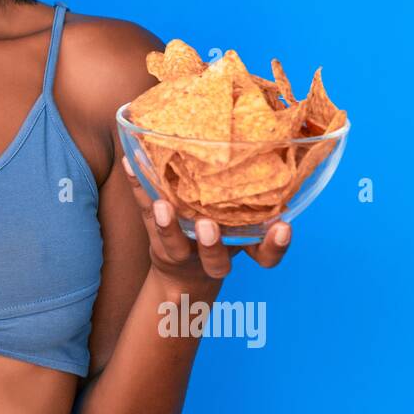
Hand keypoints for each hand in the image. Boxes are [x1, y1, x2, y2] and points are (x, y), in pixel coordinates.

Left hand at [120, 154, 291, 282]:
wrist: (182, 269)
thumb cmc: (224, 229)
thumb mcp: (244, 218)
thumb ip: (259, 198)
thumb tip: (277, 144)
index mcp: (240, 247)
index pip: (265, 255)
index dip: (275, 245)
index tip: (283, 228)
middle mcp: (211, 254)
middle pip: (216, 261)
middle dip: (211, 246)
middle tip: (207, 226)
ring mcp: (181, 248)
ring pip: (175, 246)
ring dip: (167, 227)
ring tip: (162, 206)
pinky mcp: (156, 233)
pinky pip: (144, 210)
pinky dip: (137, 186)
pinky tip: (130, 164)